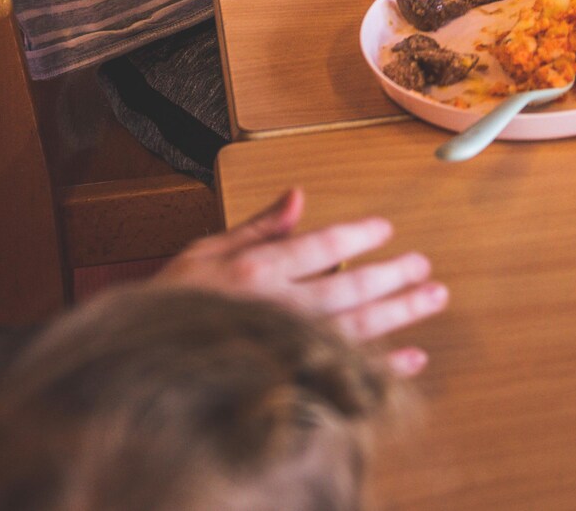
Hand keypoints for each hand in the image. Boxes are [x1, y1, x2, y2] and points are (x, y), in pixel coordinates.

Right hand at [151, 188, 447, 374]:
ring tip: (432, 298)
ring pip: (357, 329)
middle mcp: (275, 310)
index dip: (358, 236)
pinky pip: (348, 373)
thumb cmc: (171, 305)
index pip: (319, 247)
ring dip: (400, 314)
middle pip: (349, 289)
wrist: (143, 366)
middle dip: (393, 275)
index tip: (386, 229)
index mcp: (253, 273)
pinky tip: (413, 357)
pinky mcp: (290, 380)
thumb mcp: (205, 253)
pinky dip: (385, 367)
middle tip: (425, 266)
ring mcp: (285, 349)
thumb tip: (298, 195)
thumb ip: (257, 227)